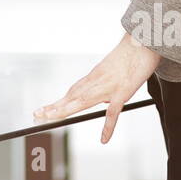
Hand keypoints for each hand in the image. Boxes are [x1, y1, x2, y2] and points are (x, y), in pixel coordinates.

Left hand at [32, 31, 162, 143]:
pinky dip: (108, 126)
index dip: (58, 102)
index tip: (45, 110)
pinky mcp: (122, 92)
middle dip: (54, 107)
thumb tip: (105, 102)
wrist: (143, 41)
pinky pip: (113, 112)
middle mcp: (97, 81)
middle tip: (37, 115)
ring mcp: (108, 86)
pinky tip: (104, 139)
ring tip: (51, 118)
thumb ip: (107, 85)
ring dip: (66, 110)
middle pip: (72, 96)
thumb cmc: (132, 54)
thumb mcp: (114, 70)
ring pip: (83, 101)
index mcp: (95, 76)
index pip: (72, 91)